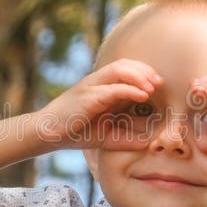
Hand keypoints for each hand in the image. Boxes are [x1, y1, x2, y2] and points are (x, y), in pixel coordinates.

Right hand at [36, 58, 162, 149]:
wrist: (47, 134)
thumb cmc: (76, 133)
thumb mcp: (107, 135)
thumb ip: (127, 136)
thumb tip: (149, 142)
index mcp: (101, 86)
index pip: (125, 68)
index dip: (143, 71)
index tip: (158, 83)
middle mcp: (96, 82)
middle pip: (124, 63)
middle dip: (145, 70)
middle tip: (160, 82)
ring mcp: (91, 87)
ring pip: (118, 70)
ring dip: (139, 76)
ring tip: (152, 87)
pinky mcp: (87, 97)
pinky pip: (112, 88)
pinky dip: (129, 89)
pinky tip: (142, 95)